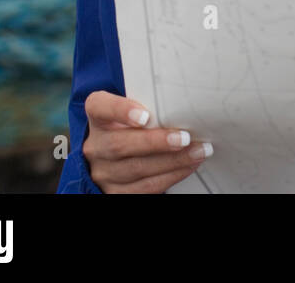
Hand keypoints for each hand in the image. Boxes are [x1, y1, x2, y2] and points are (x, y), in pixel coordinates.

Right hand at [82, 91, 212, 192]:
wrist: (116, 156)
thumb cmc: (134, 124)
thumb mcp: (135, 108)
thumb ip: (151, 105)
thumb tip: (186, 105)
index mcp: (98, 116)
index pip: (100, 108)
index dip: (121, 111)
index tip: (145, 115)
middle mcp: (96, 145)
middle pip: (119, 145)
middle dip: (157, 142)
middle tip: (185, 138)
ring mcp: (103, 171)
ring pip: (136, 169)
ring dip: (173, 161)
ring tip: (198, 152)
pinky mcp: (115, 191)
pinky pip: (145, 187)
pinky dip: (171, 176)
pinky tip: (189, 166)